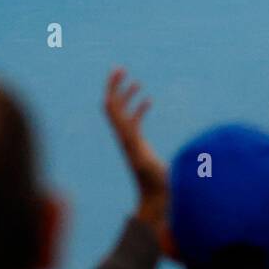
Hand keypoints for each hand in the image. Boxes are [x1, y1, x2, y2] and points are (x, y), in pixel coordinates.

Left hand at [103, 68, 168, 231]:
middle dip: (114, 87)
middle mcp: (124, 136)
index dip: (113, 89)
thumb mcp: (145, 164)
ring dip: (126, 96)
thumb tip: (131, 137)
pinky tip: (149, 100)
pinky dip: (139, 108)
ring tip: (135, 81)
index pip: (113, 108)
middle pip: (113, 107)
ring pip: (123, 113)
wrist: (155, 200)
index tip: (118, 71)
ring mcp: (130, 140)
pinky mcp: (138, 144)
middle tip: (120, 69)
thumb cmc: (154, 183)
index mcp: (125, 137)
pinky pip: (135, 121)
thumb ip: (140, 151)